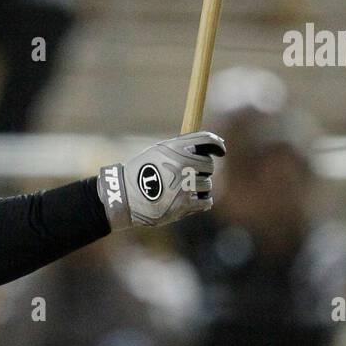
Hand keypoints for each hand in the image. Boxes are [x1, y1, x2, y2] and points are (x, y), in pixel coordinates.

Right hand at [96, 131, 225, 229]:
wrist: (124, 197)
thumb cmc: (140, 173)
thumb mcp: (157, 152)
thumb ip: (181, 148)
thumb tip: (211, 146)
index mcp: (174, 149)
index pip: (206, 140)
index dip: (217, 144)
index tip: (221, 150)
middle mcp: (182, 165)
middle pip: (209, 165)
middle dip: (201, 170)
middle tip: (188, 176)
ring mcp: (184, 186)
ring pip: (207, 185)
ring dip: (199, 188)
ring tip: (181, 190)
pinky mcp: (184, 204)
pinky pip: (206, 201)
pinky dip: (200, 201)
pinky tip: (190, 200)